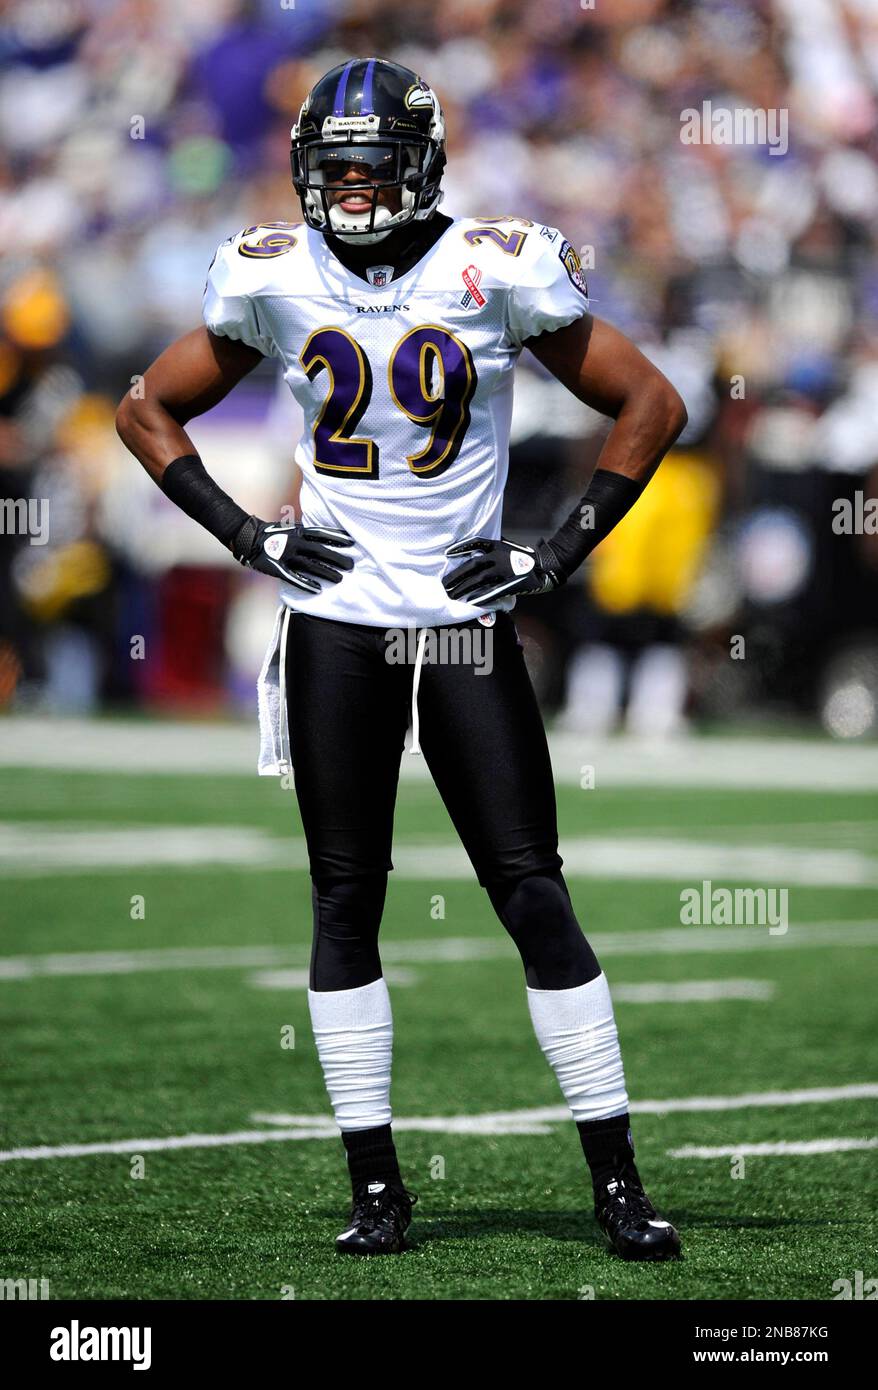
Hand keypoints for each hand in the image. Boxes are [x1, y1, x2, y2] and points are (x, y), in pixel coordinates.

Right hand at [232, 516, 354, 591]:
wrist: (249, 538)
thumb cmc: (272, 534)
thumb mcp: (291, 528)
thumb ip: (306, 534)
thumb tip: (324, 538)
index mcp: (298, 532)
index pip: (321, 533)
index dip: (337, 538)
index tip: (351, 543)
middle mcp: (294, 543)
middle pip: (320, 551)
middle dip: (336, 558)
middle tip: (351, 565)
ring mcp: (286, 556)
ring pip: (310, 566)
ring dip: (326, 572)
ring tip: (339, 579)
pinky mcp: (277, 568)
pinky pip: (294, 577)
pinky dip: (306, 584)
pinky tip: (318, 590)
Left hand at [442, 536, 560, 605]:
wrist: (545, 568)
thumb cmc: (523, 558)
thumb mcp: (507, 547)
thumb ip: (492, 549)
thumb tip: (473, 552)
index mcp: (498, 546)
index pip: (476, 543)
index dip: (461, 547)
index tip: (447, 553)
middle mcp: (500, 556)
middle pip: (473, 565)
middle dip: (457, 575)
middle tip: (445, 584)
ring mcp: (505, 571)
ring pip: (480, 580)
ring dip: (465, 588)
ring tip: (453, 594)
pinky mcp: (511, 584)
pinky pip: (492, 591)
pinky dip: (481, 596)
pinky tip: (470, 602)